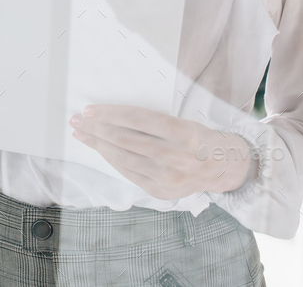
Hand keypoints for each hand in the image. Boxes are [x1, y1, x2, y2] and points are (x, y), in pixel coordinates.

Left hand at [69, 105, 255, 199]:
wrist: (225, 167)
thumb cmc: (199, 136)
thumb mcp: (185, 120)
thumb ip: (154, 120)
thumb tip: (113, 113)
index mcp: (184, 133)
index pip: (139, 119)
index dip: (112, 114)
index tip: (90, 109)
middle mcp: (177, 157)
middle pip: (127, 140)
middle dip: (97, 129)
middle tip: (77, 119)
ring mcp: (169, 178)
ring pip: (124, 158)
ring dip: (99, 145)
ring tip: (82, 134)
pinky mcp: (162, 192)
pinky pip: (130, 173)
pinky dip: (112, 160)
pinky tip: (100, 149)